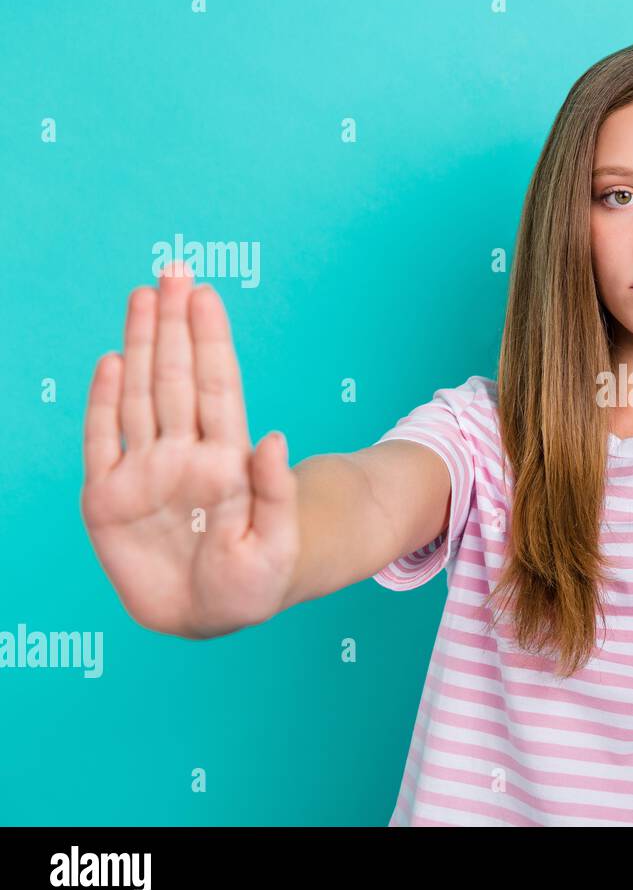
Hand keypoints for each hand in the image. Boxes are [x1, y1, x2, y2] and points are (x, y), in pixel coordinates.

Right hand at [80, 261, 299, 638]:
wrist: (209, 618)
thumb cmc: (254, 582)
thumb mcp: (275, 546)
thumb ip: (274, 494)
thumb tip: (273, 438)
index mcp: (227, 462)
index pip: (216, 388)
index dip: (210, 341)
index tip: (205, 296)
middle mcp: (184, 455)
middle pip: (176, 378)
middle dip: (174, 325)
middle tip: (173, 272)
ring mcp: (144, 471)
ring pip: (139, 395)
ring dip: (141, 345)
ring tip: (144, 296)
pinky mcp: (106, 497)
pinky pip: (100, 440)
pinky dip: (102, 402)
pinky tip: (111, 361)